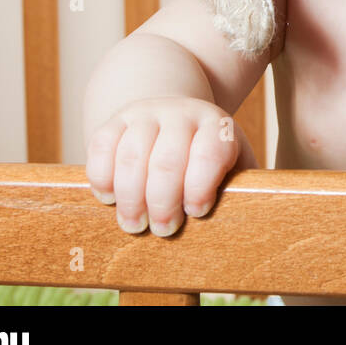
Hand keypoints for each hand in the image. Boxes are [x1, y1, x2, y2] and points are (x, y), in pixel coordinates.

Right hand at [85, 97, 256, 236]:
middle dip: (163, 202)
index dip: (201, 186)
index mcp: (216, 125)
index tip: (196, 212)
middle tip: (163, 230)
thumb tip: (243, 217)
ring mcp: (145, 114)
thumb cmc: (208, 156)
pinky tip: (110, 198)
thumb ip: (239, 187)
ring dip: (131, 197)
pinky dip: (102, 177)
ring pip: (132, 156)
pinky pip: (101, 147)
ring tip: (134, 224)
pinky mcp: (115, 121)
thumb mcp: (232, 163)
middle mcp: (181, 114)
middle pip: (167, 160)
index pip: (210, 152)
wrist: (177, 118)